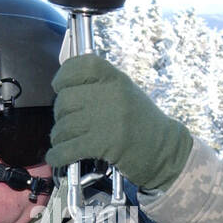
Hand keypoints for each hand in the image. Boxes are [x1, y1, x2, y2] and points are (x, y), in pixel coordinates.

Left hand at [47, 54, 192, 191]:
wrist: (164, 151)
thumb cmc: (142, 123)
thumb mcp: (125, 93)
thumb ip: (99, 86)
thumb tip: (64, 89)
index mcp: (116, 79)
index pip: (80, 65)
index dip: (64, 75)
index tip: (60, 86)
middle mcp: (111, 95)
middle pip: (65, 99)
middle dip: (60, 114)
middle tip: (66, 123)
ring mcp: (106, 120)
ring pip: (64, 126)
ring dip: (59, 137)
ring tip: (65, 141)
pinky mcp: (103, 144)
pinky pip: (67, 149)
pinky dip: (58, 155)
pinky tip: (58, 157)